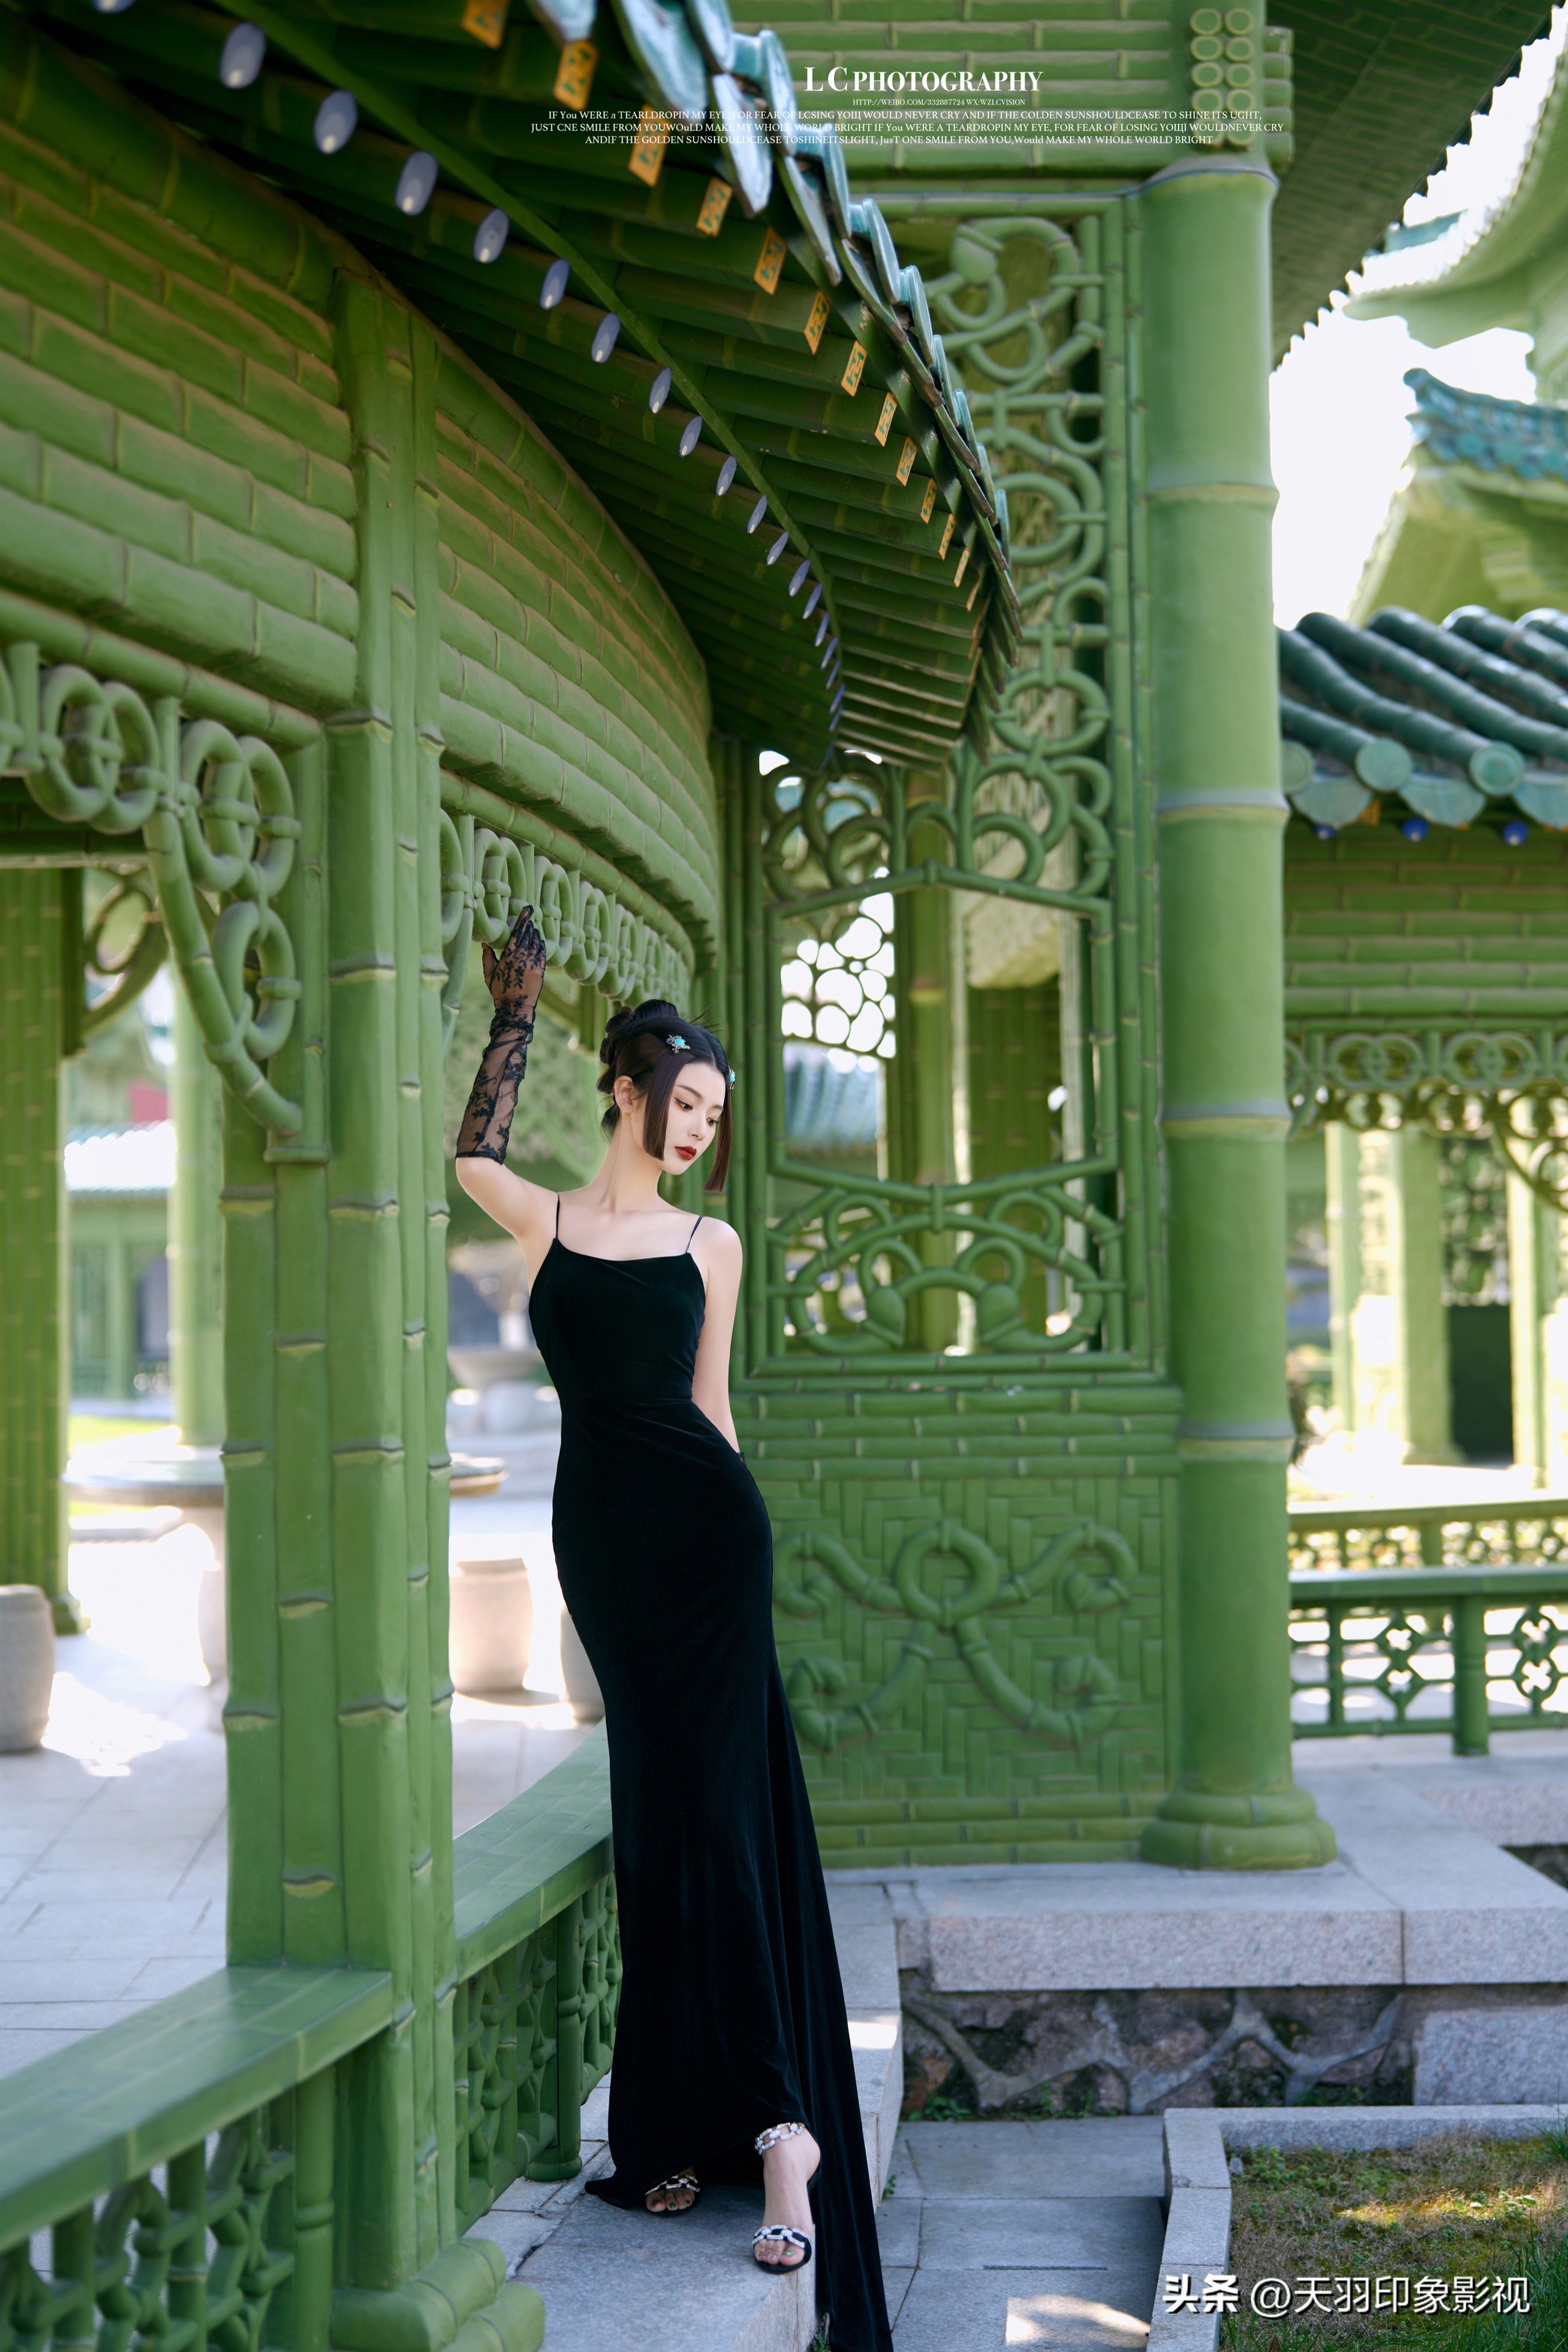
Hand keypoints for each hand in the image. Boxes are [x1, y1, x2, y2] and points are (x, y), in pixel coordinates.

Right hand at [482, 906, 546, 1025]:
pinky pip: (542, 953)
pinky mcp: (541, 971)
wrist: (515, 1007)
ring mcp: (533, 964)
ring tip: (534, 927)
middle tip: (531, 914)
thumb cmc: (499, 991)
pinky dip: (541, 945)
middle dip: (529, 924)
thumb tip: (484, 942)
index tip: (526, 910)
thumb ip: (488, 957)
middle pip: (527, 935)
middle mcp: (522, 958)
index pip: (517, 933)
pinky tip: (540, 940)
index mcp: (508, 957)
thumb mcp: (489, 974)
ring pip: (536, 943)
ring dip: (535, 933)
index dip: (522, 920)